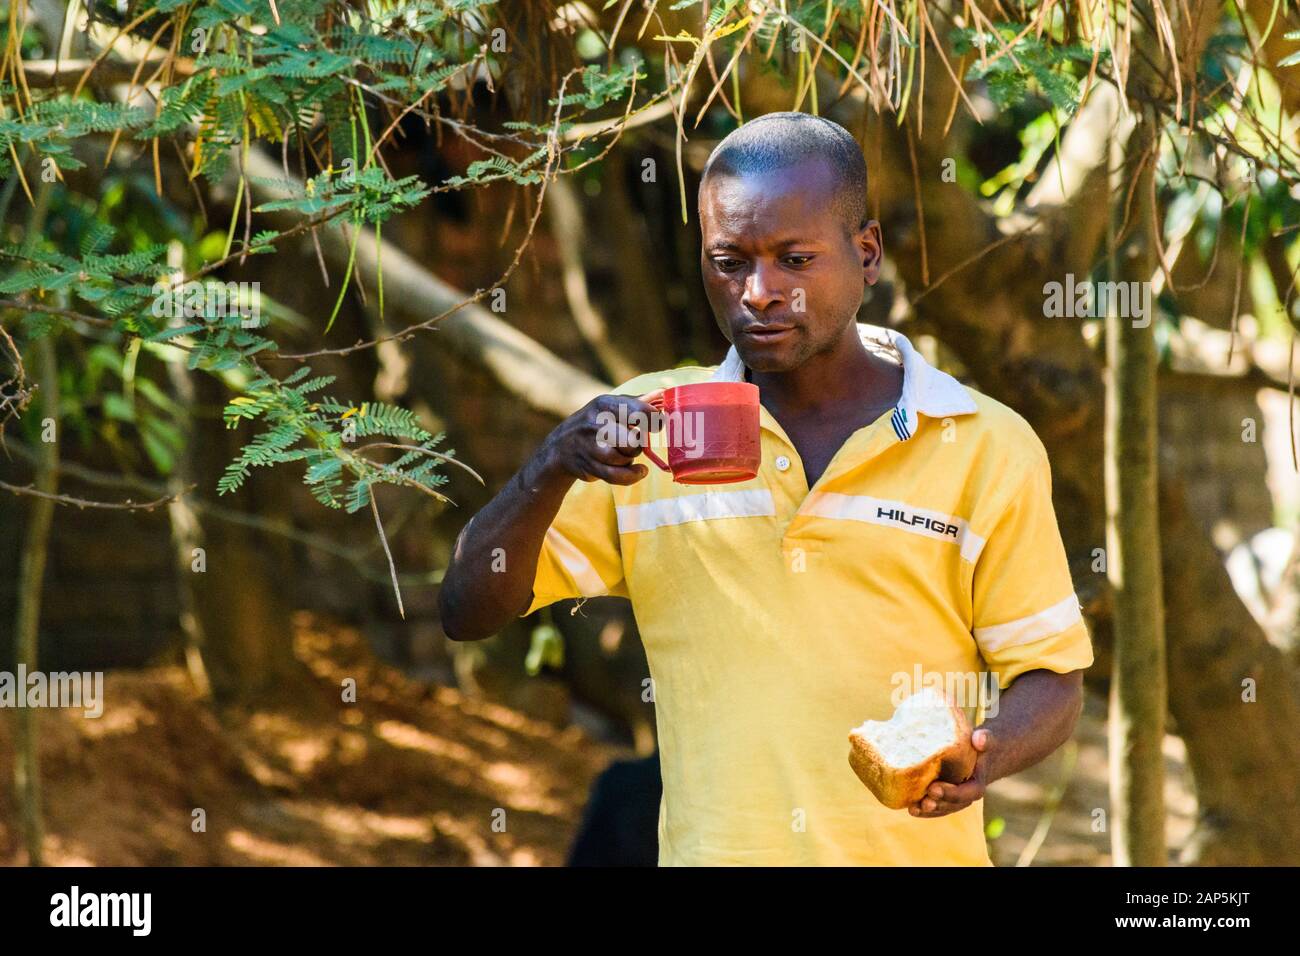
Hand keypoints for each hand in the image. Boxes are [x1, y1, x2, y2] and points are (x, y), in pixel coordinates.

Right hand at [539, 389, 664, 485]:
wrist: (560, 447)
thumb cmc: (594, 423)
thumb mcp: (610, 406)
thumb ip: (636, 402)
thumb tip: (662, 393)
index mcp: (604, 404)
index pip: (639, 412)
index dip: (654, 420)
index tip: (657, 424)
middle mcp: (596, 424)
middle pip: (633, 440)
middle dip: (638, 443)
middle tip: (634, 441)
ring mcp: (590, 446)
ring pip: (625, 457)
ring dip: (630, 458)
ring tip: (625, 452)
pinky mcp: (589, 466)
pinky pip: (618, 475)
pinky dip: (633, 475)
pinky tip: (640, 471)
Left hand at [908, 727, 993, 817]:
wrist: (984, 753)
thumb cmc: (984, 745)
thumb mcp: (988, 739)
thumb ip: (986, 739)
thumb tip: (978, 739)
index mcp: (978, 784)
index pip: (968, 793)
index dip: (951, 793)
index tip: (933, 788)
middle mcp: (967, 795)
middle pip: (953, 804)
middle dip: (938, 805)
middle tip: (924, 802)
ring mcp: (955, 798)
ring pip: (942, 808)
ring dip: (928, 811)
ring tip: (914, 809)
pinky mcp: (944, 795)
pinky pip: (935, 804)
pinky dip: (923, 808)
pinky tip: (910, 807)